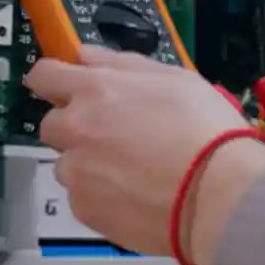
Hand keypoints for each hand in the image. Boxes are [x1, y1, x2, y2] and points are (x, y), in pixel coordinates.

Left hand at [26, 45, 264, 264]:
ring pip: (69, 163)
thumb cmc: (206, 131)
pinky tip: (139, 193)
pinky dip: (103, 195)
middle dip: (76, 127)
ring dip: (90, 164)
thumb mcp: (177, 79)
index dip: (54, 80)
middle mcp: (77, 128)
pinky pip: (84, 197)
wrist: (219, 194)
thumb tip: (88, 56)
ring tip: (137, 171)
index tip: (66, 88)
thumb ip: (124, 64)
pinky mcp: (84, 209)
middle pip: (52, 124)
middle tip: (117, 135)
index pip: (44, 76)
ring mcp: (77, 171)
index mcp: (97, 89)